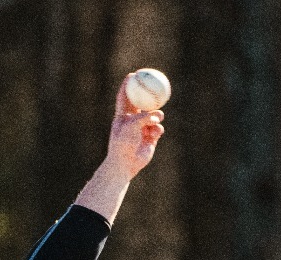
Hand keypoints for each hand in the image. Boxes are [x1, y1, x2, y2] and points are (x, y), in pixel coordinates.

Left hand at [75, 75, 165, 220]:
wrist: (125, 164)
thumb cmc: (123, 145)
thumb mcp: (131, 127)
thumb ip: (142, 117)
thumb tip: (154, 111)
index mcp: (122, 116)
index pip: (124, 97)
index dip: (128, 85)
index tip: (133, 74)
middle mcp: (132, 121)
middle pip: (141, 103)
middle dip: (148, 95)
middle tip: (155, 87)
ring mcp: (142, 129)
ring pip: (153, 115)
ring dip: (157, 115)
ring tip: (157, 117)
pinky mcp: (150, 138)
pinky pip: (158, 128)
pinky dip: (158, 129)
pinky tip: (155, 134)